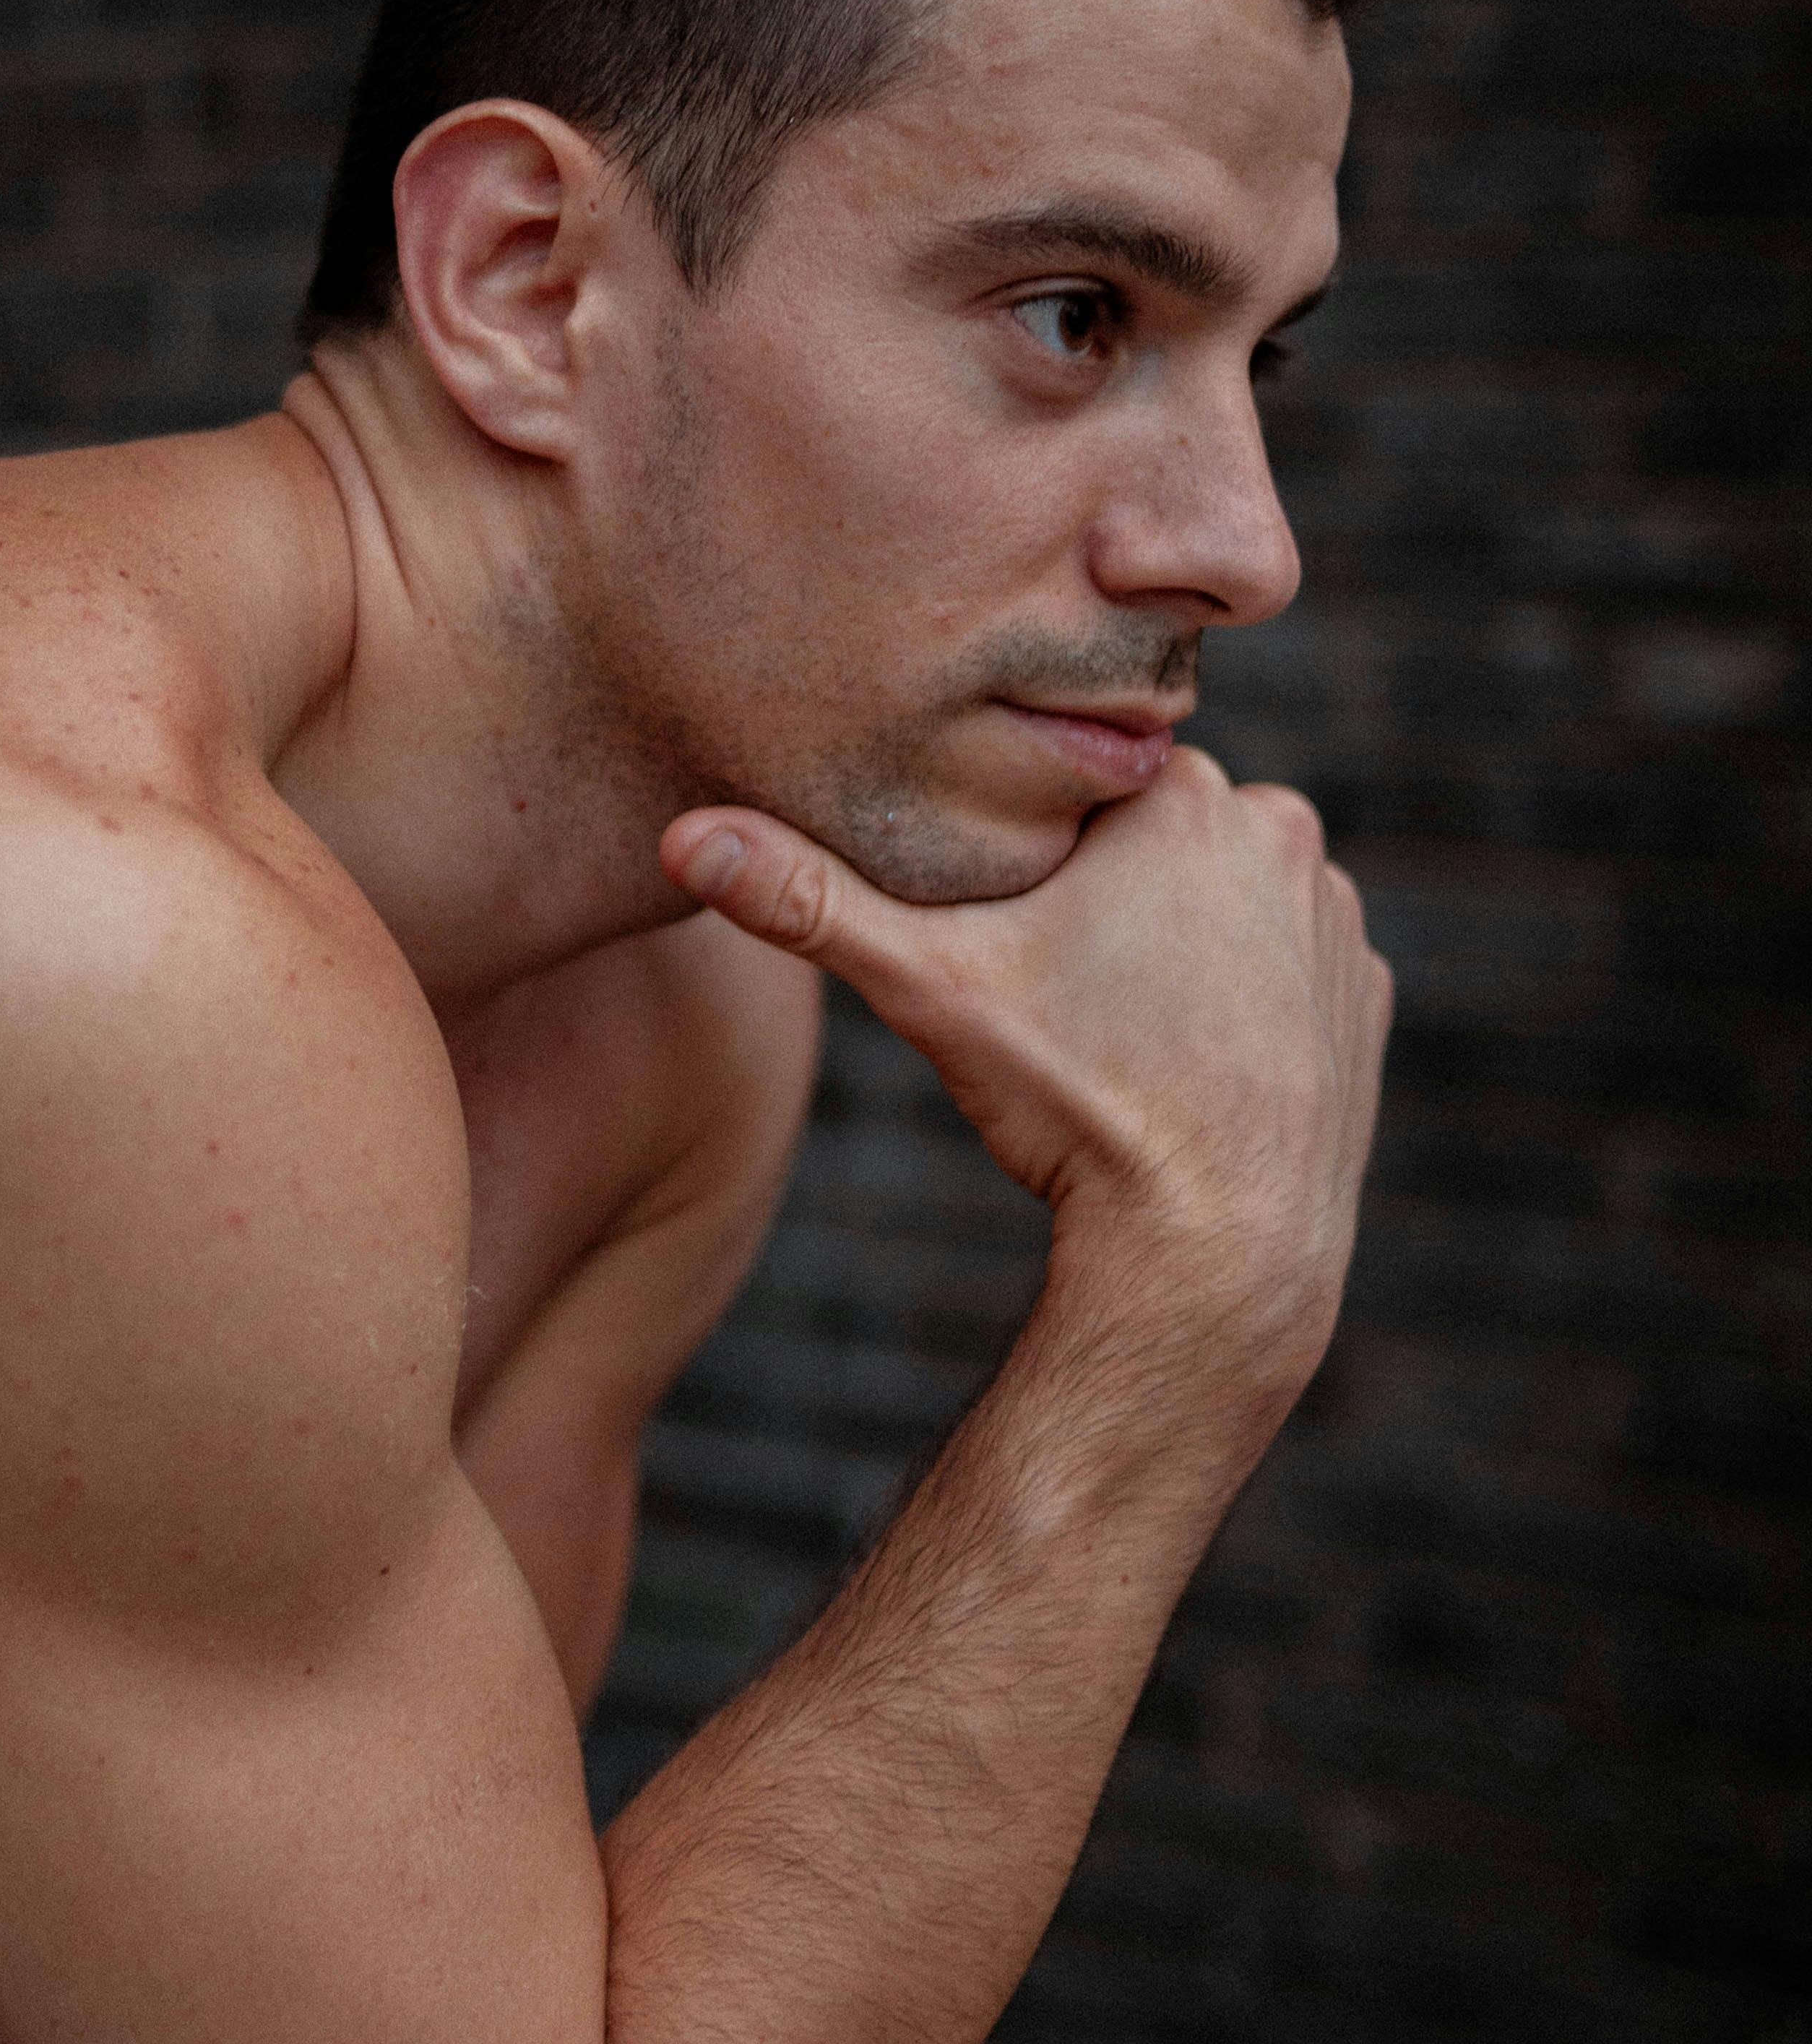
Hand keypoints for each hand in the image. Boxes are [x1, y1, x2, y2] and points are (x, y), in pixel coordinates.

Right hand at [663, 752, 1392, 1390]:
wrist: (1215, 1249)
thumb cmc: (1070, 1105)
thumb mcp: (923, 990)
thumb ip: (805, 902)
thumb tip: (677, 836)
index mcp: (1183, 793)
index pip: (1075, 794)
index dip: (1027, 869)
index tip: (1011, 945)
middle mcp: (1282, 830)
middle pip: (1147, 841)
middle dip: (1099, 904)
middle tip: (1058, 999)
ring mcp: (1335, 918)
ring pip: (1215, 902)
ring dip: (1169, 947)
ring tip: (1120, 1037)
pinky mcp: (1366, 997)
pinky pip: (1279, 969)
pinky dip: (1234, 1003)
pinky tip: (1187, 1062)